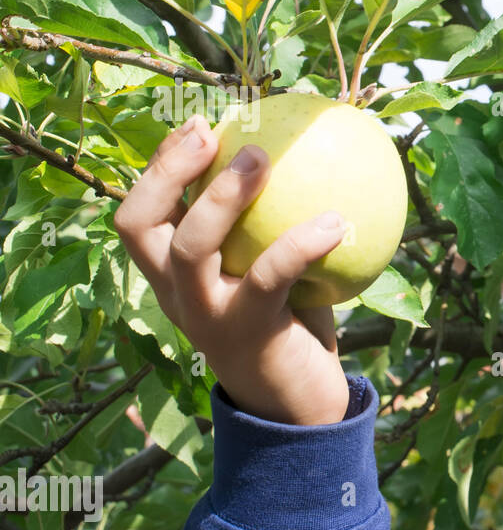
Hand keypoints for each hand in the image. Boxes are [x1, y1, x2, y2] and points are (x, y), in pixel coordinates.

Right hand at [113, 114, 351, 424]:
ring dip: (222, 197)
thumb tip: (317, 162)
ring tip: (262, 158)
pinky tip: (338, 221)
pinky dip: (302, 243)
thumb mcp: (277, 273)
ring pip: (190, 247)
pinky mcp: (247, 332)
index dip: (158, 166)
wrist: (300, 405)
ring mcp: (205, 315)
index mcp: (172, 276)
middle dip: (168, 170)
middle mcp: (175, 293)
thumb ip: (278, 228)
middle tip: (213, 131)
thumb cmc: (290, 327)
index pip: (139, 214)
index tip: (198, 124)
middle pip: (138, 224)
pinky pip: (270, 277)